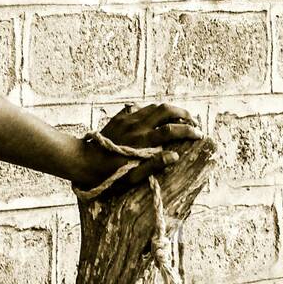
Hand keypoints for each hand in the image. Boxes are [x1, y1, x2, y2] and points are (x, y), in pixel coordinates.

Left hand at [84, 102, 203, 195]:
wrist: (83, 162)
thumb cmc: (108, 175)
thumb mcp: (132, 176)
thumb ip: (154, 165)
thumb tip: (175, 157)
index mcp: (143, 141)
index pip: (172, 130)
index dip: (189, 131)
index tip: (200, 135)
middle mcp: (137, 126)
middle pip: (166, 110)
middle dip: (183, 113)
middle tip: (193, 121)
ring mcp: (127, 120)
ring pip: (153, 107)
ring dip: (168, 110)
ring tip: (177, 118)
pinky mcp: (118, 118)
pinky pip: (136, 108)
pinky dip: (147, 110)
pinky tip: (149, 117)